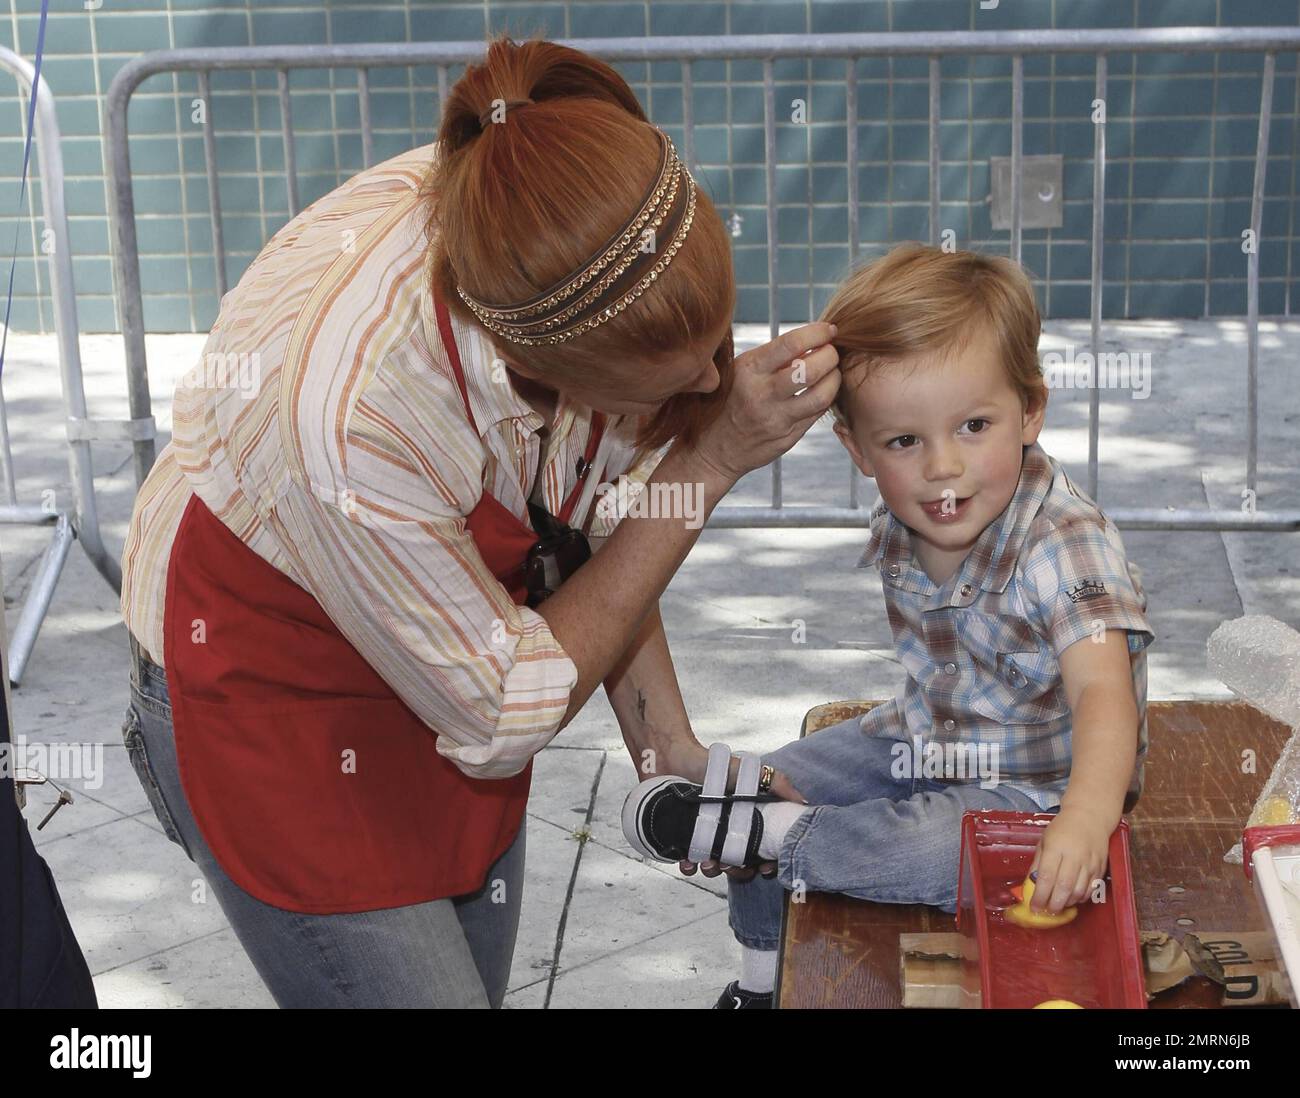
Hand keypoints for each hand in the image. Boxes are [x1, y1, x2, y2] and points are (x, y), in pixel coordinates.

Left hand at [669, 744, 806, 882]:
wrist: (671, 757)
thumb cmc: (711, 764)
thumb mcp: (748, 770)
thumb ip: (777, 782)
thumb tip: (803, 802)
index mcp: (744, 823)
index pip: (760, 851)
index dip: (765, 862)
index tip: (765, 866)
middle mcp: (725, 834)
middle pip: (737, 864)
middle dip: (737, 870)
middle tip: (731, 865)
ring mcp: (703, 839)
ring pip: (713, 867)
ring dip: (712, 872)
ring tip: (708, 863)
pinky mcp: (680, 840)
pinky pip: (687, 861)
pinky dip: (688, 866)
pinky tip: (688, 862)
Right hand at [688, 322, 839, 484]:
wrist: (713, 449)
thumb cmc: (728, 401)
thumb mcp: (739, 371)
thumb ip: (771, 357)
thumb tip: (811, 339)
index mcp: (749, 370)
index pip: (791, 343)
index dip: (818, 333)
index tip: (829, 330)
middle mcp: (762, 394)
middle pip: (812, 369)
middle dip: (831, 355)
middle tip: (832, 352)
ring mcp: (776, 419)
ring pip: (822, 395)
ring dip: (835, 379)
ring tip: (832, 372)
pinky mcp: (787, 438)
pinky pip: (816, 414)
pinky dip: (826, 398)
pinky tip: (822, 391)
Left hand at [1029, 807, 1112, 912]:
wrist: (1090, 816)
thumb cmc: (1062, 828)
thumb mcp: (1044, 841)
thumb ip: (1038, 864)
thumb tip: (1031, 886)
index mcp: (1056, 848)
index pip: (1047, 877)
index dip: (1040, 896)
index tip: (1034, 907)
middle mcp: (1075, 856)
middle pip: (1064, 887)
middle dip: (1054, 904)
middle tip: (1046, 912)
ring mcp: (1090, 862)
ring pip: (1079, 891)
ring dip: (1067, 903)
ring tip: (1058, 905)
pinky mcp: (1101, 867)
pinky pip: (1091, 889)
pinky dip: (1081, 898)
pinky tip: (1072, 897)